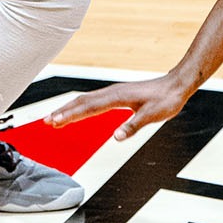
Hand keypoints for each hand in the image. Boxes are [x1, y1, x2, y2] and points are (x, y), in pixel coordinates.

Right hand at [47, 74, 193, 140]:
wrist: (177, 85)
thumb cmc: (166, 100)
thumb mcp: (152, 116)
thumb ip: (134, 126)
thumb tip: (116, 138)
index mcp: (117, 97)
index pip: (88, 108)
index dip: (70, 115)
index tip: (54, 122)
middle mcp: (113, 92)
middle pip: (82, 101)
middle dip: (63, 111)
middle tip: (46, 122)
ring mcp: (115, 92)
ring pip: (86, 99)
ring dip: (70, 108)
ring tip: (55, 118)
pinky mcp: (119, 94)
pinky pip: (94, 99)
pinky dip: (81, 105)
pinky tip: (78, 111)